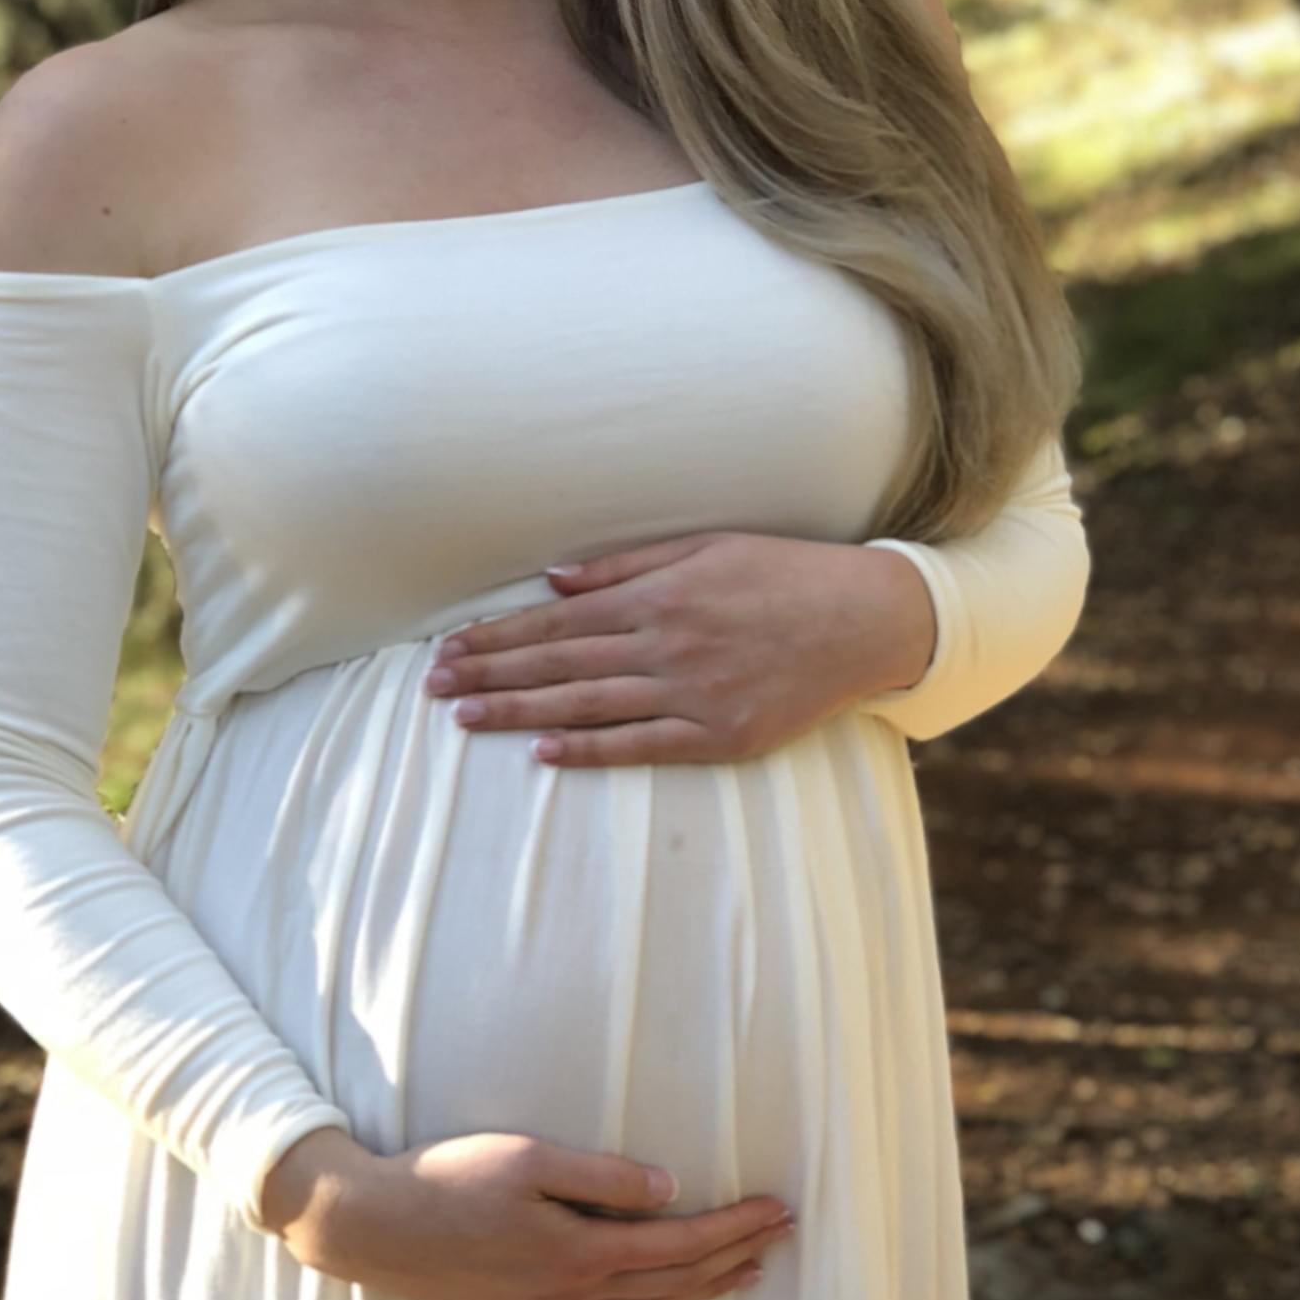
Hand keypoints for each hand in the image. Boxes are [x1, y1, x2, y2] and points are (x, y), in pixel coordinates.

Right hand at [260, 1126, 794, 1299]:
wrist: (372, 1228)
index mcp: (582, 1248)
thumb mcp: (527, 1159)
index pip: (681, 1241)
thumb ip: (602, 1177)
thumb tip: (672, 1189)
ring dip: (702, 1293)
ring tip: (748, 1277)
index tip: (779, 1211)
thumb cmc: (446, 1181)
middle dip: (735, 1256)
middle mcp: (573, 1289)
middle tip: (784, 1236)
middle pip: (674, 1279)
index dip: (736, 1227)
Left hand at [420, 531, 937, 764]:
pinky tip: (543, 752)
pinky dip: (591, 749)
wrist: (867, 620)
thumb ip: (628, 565)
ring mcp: (693, 693)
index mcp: (658, 596)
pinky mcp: (721, 735)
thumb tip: (557, 580)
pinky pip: (643, 744)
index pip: (557, 622)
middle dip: (490, 673)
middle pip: (559, 663)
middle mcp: (666, 644)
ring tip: (466, 717)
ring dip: (520, 712)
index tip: (450, 648)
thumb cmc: (786, 575)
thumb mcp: (707, 547)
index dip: (498, 637)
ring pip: (587, 704)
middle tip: (433, 687)